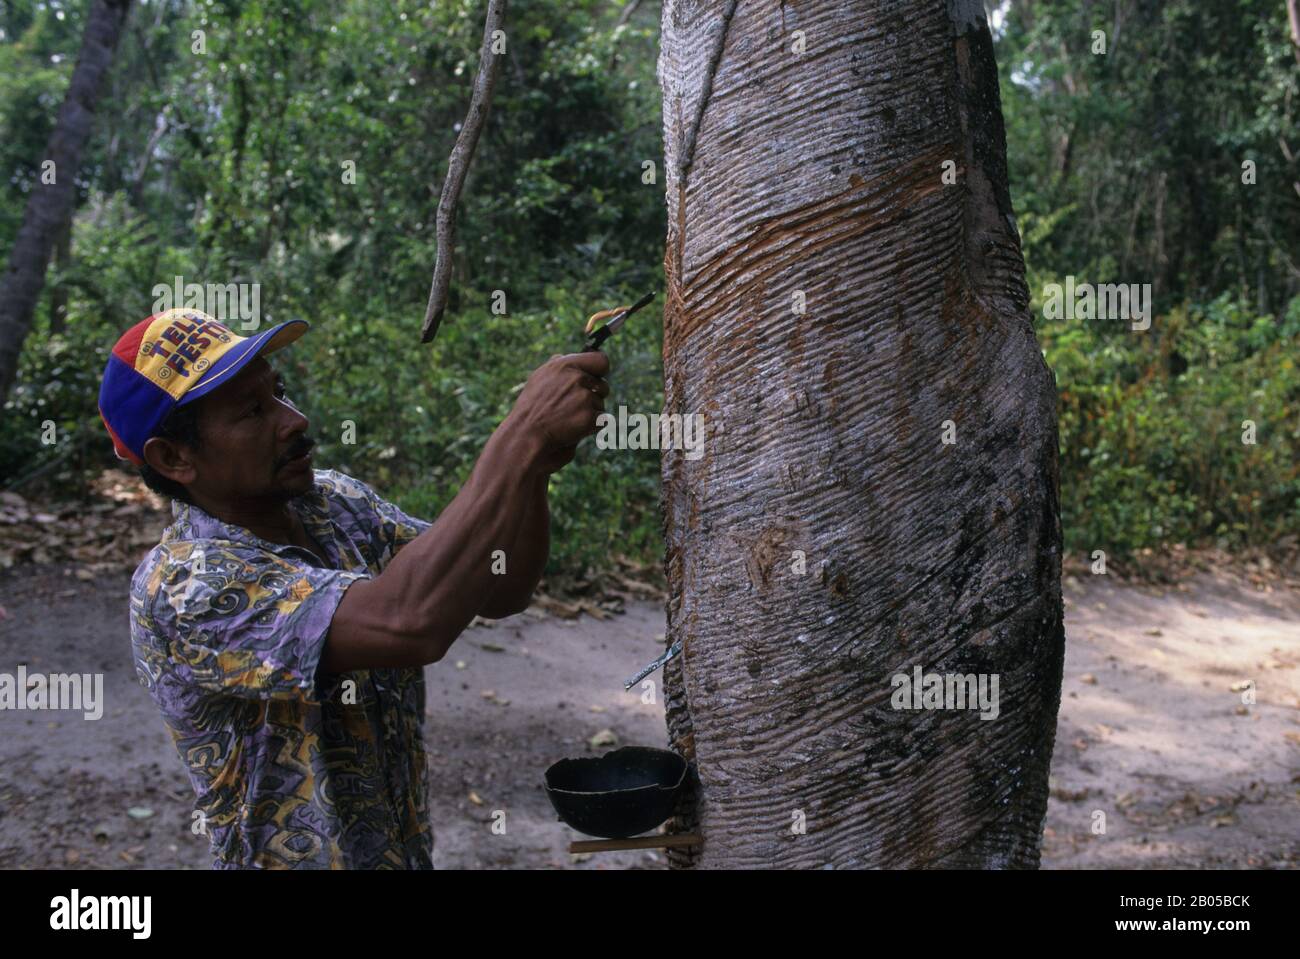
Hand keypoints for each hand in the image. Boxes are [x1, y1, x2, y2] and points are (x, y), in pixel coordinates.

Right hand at [504, 351, 609, 471]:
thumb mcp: (539, 377)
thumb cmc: (531, 406)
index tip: (597, 378)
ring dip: (591, 412)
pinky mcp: (590, 417)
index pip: (601, 361)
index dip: (601, 371)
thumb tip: (563, 357)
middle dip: (595, 396)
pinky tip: (576, 428)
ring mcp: (585, 398)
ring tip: (569, 418)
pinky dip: (593, 426)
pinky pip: (603, 420)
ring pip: (601, 404)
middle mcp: (577, 378)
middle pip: (603, 386)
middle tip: (576, 406)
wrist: (527, 433)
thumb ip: (556, 365)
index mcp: (566, 365)